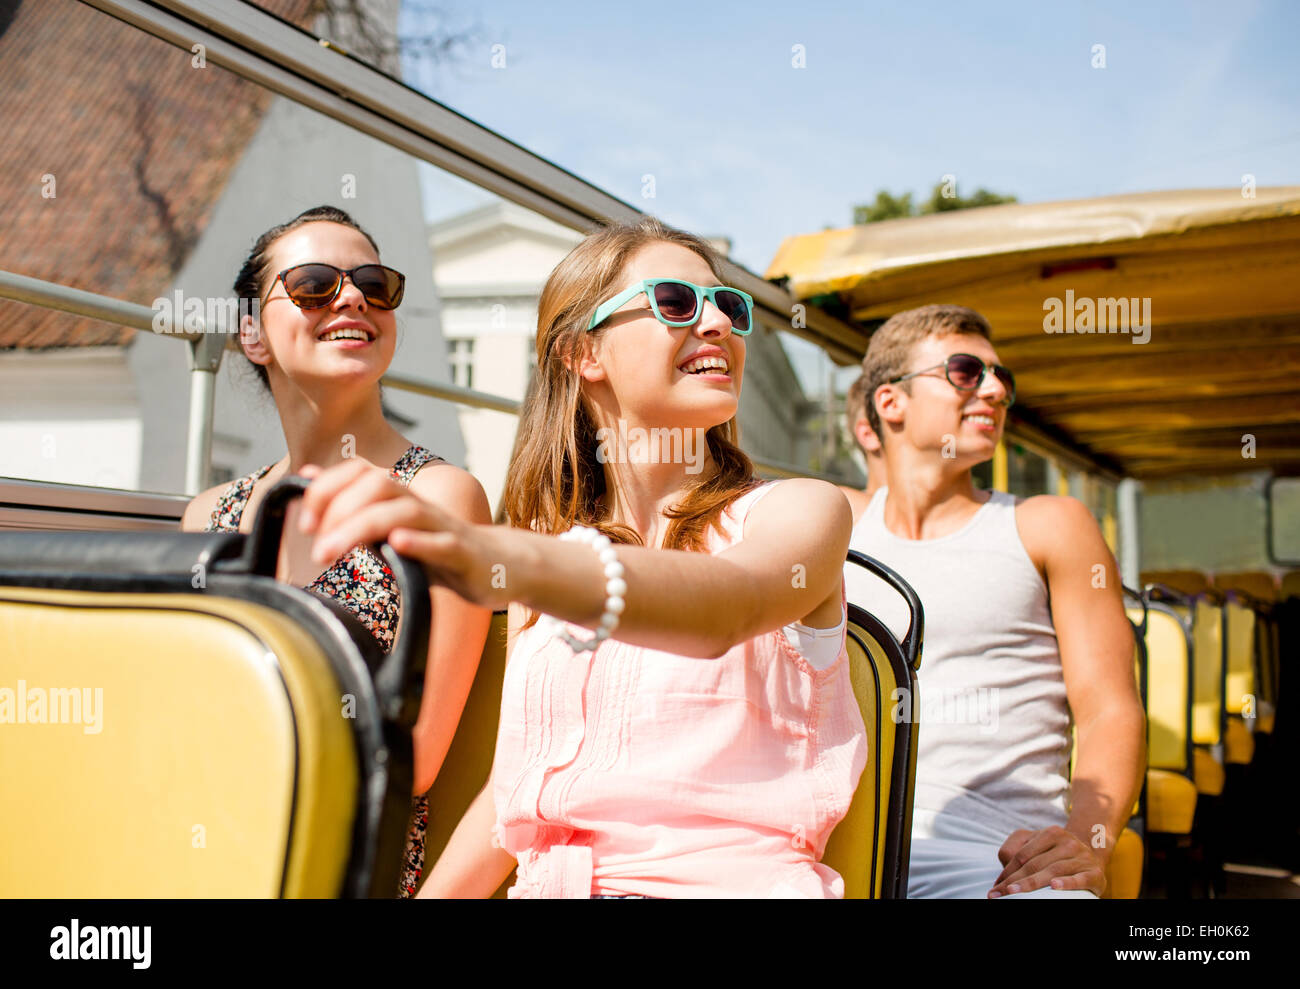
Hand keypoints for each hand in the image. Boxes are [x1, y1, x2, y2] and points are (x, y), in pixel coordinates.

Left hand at [296, 460, 509, 609]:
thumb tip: (308, 478)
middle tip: (315, 545)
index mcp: (401, 498)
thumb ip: (354, 506)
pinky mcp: (464, 553)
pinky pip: (442, 543)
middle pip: (377, 486)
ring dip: (361, 528)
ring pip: (403, 512)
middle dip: (338, 510)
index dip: (326, 490)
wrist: (500, 565)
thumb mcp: (394, 528)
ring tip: (331, 551)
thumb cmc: (441, 550)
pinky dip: (418, 542)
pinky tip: (396, 544)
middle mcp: (420, 505)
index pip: (359, 472)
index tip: (305, 524)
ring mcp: (443, 527)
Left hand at [988, 826, 1106, 897]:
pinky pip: (1080, 879)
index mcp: (1051, 833)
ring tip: (1015, 893)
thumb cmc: (1055, 852)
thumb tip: (1005, 867)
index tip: (995, 887)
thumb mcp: (1036, 842)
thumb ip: (1018, 848)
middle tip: (999, 894)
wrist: (1093, 853)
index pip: (1023, 855)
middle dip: (1014, 881)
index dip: (1007, 871)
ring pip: (1054, 871)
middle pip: (1035, 864)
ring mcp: (1082, 858)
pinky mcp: (1095, 873)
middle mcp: (1068, 843)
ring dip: (1032, 883)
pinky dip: (1067, 883)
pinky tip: (1054, 887)